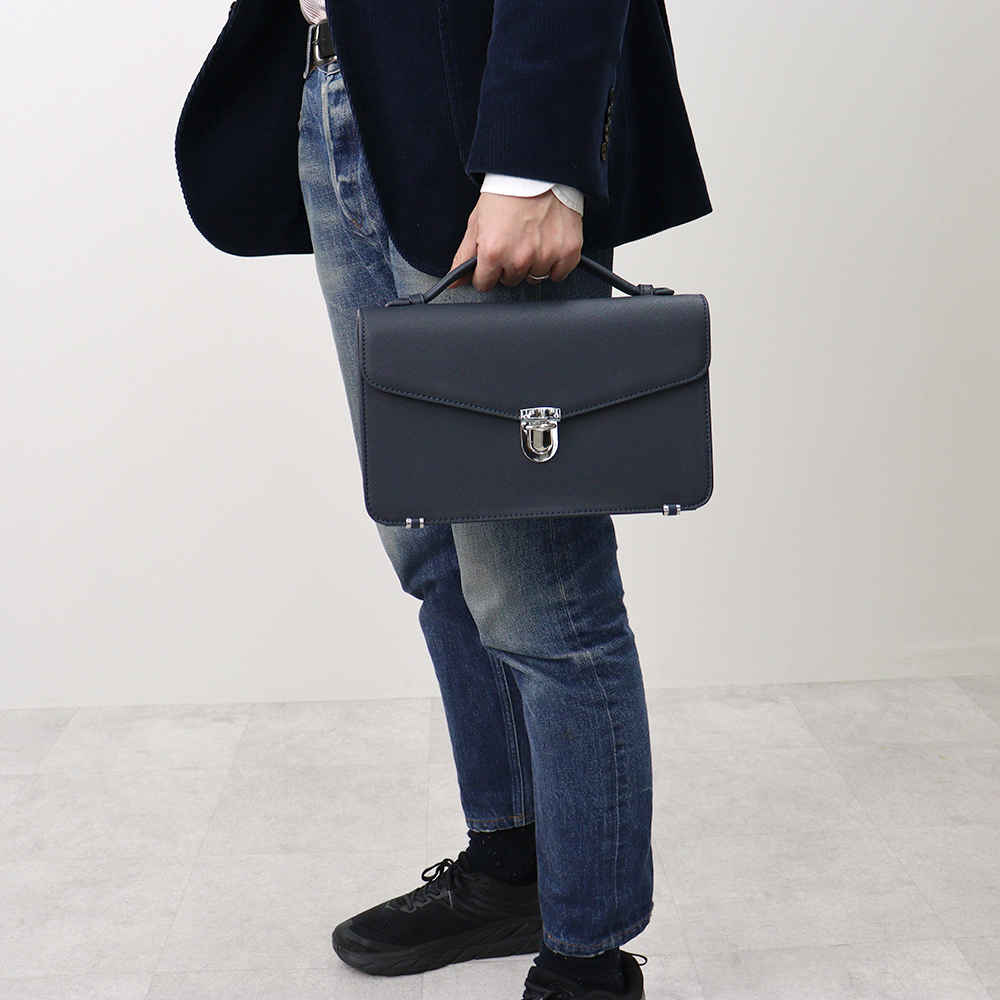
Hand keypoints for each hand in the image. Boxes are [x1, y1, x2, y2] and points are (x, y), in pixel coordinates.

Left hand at [449, 190, 582, 291]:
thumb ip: (464, 255)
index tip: (492, 259)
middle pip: (510, 281)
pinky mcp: (567, 251)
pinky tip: (548, 245)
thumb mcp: (477, 222)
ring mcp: (545, 256)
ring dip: (532, 264)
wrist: (536, 171)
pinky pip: (559, 274)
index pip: (484, 283)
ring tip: (531, 239)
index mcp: (494, 252)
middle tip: (513, 241)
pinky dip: (555, 264)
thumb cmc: (506, 194)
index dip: (486, 271)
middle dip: (509, 266)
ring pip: (535, 278)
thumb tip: (454, 282)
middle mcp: (519, 258)